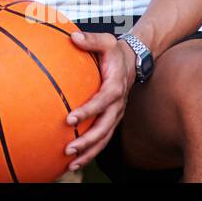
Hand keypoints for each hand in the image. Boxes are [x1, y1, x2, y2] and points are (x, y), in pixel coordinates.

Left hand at [62, 31, 137, 171]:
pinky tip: (76, 160)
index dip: (87, 111)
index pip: (101, 102)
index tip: (69, 119)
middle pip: (104, 128)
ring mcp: (116, 114)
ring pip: (104, 138)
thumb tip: (72, 37)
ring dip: (89, 152)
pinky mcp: (112, 119)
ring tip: (71, 163)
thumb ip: (90, 40)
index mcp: (115, 87)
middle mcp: (117, 105)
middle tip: (69, 148)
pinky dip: (91, 151)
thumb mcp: (106, 41)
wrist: (133, 61)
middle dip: (87, 141)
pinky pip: (103, 138)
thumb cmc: (115, 51)